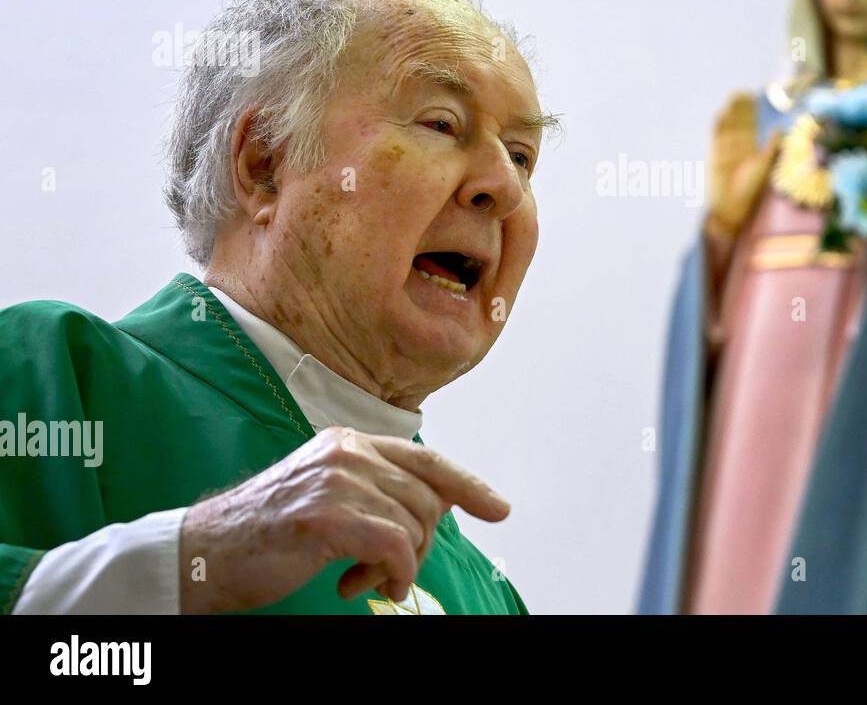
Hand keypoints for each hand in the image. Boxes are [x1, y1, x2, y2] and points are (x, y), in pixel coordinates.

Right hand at [178, 426, 509, 613]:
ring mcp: (337, 480)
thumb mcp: (330, 495)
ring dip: (398, 565)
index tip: (498, 508)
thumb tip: (437, 509)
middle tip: (381, 572)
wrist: (205, 553)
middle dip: (418, 543)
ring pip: (414, 525)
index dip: (468, 485)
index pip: (428, 459)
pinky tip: (357, 587)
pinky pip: (395, 546)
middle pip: (427, 499)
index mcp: (350, 442)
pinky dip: (391, 574)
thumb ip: (377, 491)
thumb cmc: (269, 532)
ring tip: (359, 579)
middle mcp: (348, 452)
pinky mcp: (328, 516)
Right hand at [708, 93, 777, 235]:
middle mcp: (738, 148)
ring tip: (734, 97)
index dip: (751, 113)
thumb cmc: (750, 193)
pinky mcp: (715, 157)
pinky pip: (717, 139)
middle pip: (739, 123)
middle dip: (741, 109)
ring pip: (728, 128)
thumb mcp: (764, 168)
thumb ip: (770, 149)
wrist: (731, 209)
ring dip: (731, 113)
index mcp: (752, 150)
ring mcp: (726, 151)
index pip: (751, 126)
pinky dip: (719, 127)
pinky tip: (722, 114)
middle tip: (743, 92)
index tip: (754, 97)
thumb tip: (779, 130)